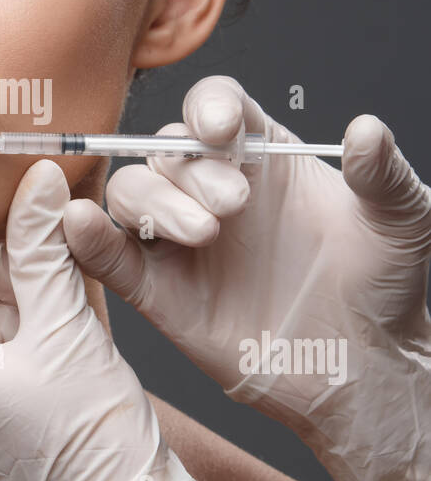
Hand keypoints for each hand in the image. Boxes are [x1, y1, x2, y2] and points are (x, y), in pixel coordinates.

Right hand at [62, 76, 430, 480]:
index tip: (222, 129)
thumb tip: (367, 129)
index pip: (215, 107)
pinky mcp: (161, 292)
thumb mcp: (404, 223)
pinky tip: (82, 226)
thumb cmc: (386, 289)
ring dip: (152, 200)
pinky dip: (87, 239)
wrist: (367, 373)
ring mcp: (182, 241)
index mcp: (264, 158)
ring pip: (130, 191)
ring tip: (203, 235)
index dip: (207, 108)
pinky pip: (110, 257)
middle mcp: (214, 190)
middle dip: (191, 170)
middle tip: (235, 208)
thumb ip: (384, 176)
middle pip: (166, 148)